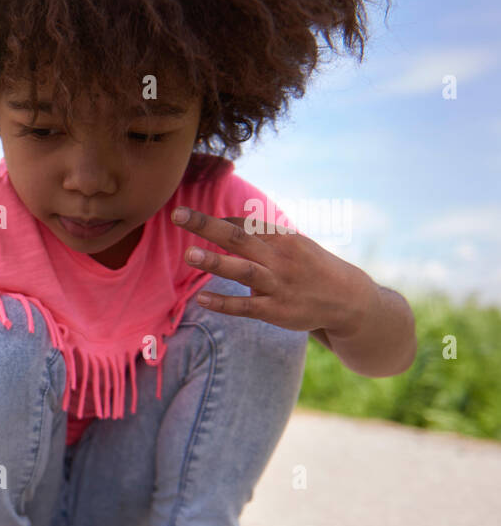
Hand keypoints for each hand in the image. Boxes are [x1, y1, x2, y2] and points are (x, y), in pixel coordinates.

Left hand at [170, 206, 372, 334]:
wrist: (347, 299)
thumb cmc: (309, 267)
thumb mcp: (291, 245)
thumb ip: (260, 236)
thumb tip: (224, 223)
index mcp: (282, 238)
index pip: (243, 225)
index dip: (215, 220)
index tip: (186, 214)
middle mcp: (279, 259)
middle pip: (238, 238)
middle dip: (206, 226)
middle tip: (177, 214)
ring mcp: (278, 285)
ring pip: (243, 271)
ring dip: (215, 262)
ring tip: (188, 253)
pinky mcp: (276, 311)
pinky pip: (246, 307)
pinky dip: (224, 302)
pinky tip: (202, 299)